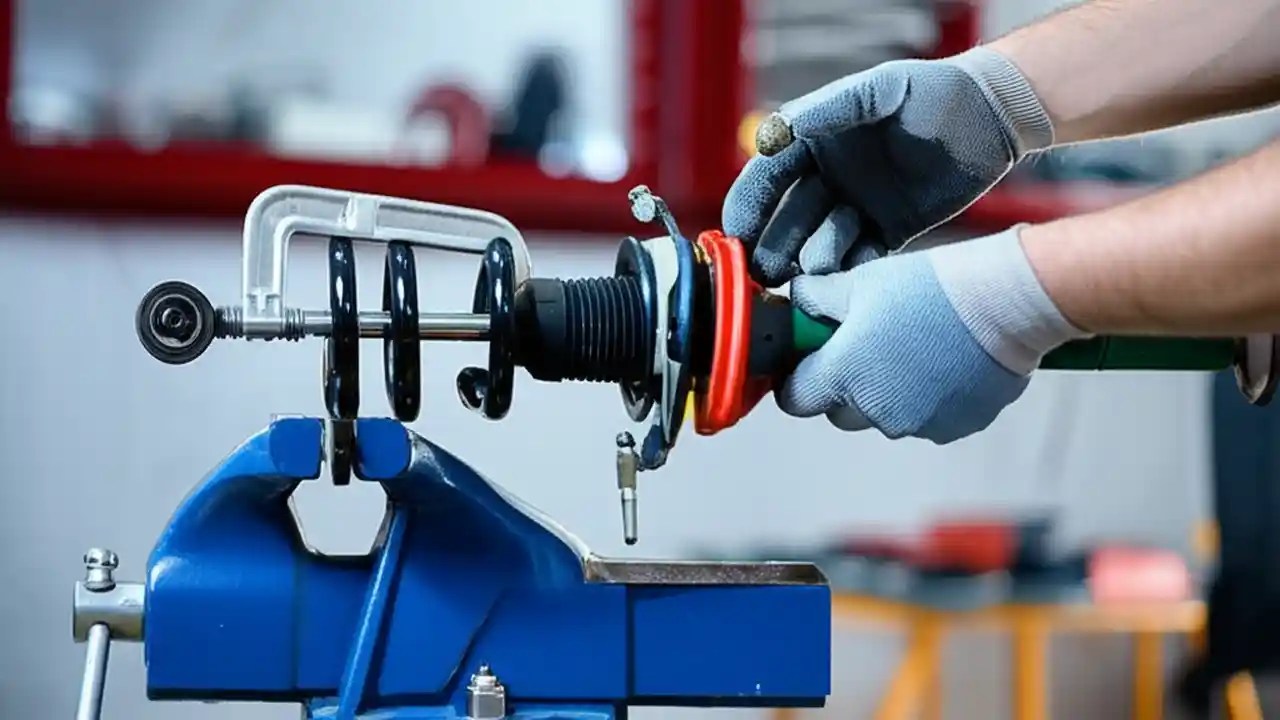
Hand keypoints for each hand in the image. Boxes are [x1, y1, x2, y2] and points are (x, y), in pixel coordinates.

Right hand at [724, 46, 1054, 286]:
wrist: (991, 117)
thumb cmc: (934, 91)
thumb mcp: (881, 91)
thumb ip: (831, 110)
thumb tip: (775, 134)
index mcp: (815, 142)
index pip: (767, 178)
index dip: (748, 206)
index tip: (735, 234)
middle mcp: (829, 178)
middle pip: (787, 219)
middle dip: (772, 247)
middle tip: (763, 274)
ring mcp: (857, 208)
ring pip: (820, 245)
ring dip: (809, 264)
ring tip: (808, 277)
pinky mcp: (888, 232)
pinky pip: (859, 261)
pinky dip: (848, 276)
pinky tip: (840, 288)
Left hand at [777, 226, 1086, 443]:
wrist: (1006, 303)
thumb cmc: (930, 287)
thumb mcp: (862, 281)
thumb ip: (817, 299)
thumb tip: (796, 300)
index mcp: (843, 376)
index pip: (795, 400)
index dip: (797, 381)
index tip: (808, 362)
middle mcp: (876, 410)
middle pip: (840, 413)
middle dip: (845, 387)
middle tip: (867, 347)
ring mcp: (917, 424)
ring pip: (886, 416)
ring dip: (889, 392)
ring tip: (915, 348)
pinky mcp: (954, 428)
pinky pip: (927, 420)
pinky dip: (928, 398)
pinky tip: (945, 362)